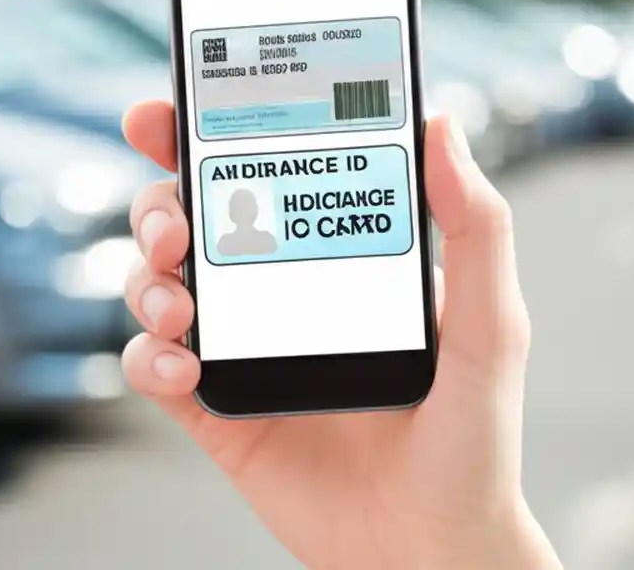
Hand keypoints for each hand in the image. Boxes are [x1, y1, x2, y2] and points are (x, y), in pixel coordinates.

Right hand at [121, 101, 561, 569]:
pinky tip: (184, 368)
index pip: (257, 173)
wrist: (429, 547)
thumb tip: (443, 123)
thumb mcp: (487, 327)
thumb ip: (476, 227)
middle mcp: (271, 292)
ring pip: (155, 283)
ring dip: (145, 278)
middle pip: (187, 219)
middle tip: (174, 224)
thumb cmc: (469, 439)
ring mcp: (236, 348)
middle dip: (158, 203)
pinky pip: (153, 366)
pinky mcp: (210, 409)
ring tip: (178, 302)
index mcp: (326, 255)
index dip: (202, 135)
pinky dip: (150, 357)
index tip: (171, 109)